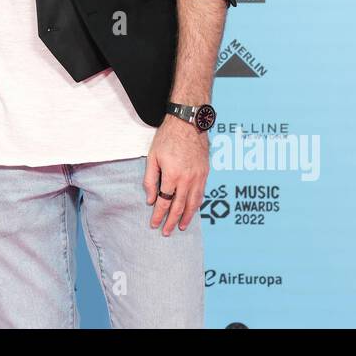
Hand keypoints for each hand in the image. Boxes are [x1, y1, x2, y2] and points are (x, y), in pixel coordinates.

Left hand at [143, 114, 210, 235]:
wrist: (188, 123)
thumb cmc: (167, 137)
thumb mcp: (153, 157)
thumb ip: (151, 179)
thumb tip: (151, 199)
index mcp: (172, 175)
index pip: (164, 202)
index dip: (159, 215)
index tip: (154, 224)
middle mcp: (187, 179)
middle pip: (179, 206)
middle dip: (172, 221)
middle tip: (167, 232)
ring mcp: (198, 177)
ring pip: (193, 203)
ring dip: (187, 217)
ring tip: (181, 226)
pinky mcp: (205, 173)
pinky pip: (201, 193)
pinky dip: (197, 205)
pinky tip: (192, 210)